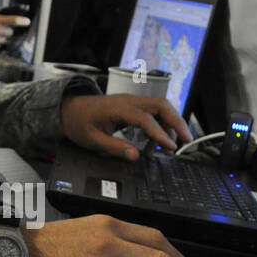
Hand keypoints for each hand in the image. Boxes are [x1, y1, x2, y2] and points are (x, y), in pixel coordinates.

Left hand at [60, 93, 190, 158]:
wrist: (69, 108)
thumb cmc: (79, 122)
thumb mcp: (92, 140)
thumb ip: (114, 147)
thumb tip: (135, 156)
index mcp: (118, 107)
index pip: (145, 118)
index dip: (159, 133)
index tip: (169, 146)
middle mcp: (128, 100)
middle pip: (160, 105)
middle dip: (176, 121)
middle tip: (186, 139)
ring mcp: (132, 100)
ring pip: (160, 106)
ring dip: (171, 121)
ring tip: (173, 143)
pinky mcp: (132, 105)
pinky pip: (153, 110)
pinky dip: (162, 122)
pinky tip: (159, 139)